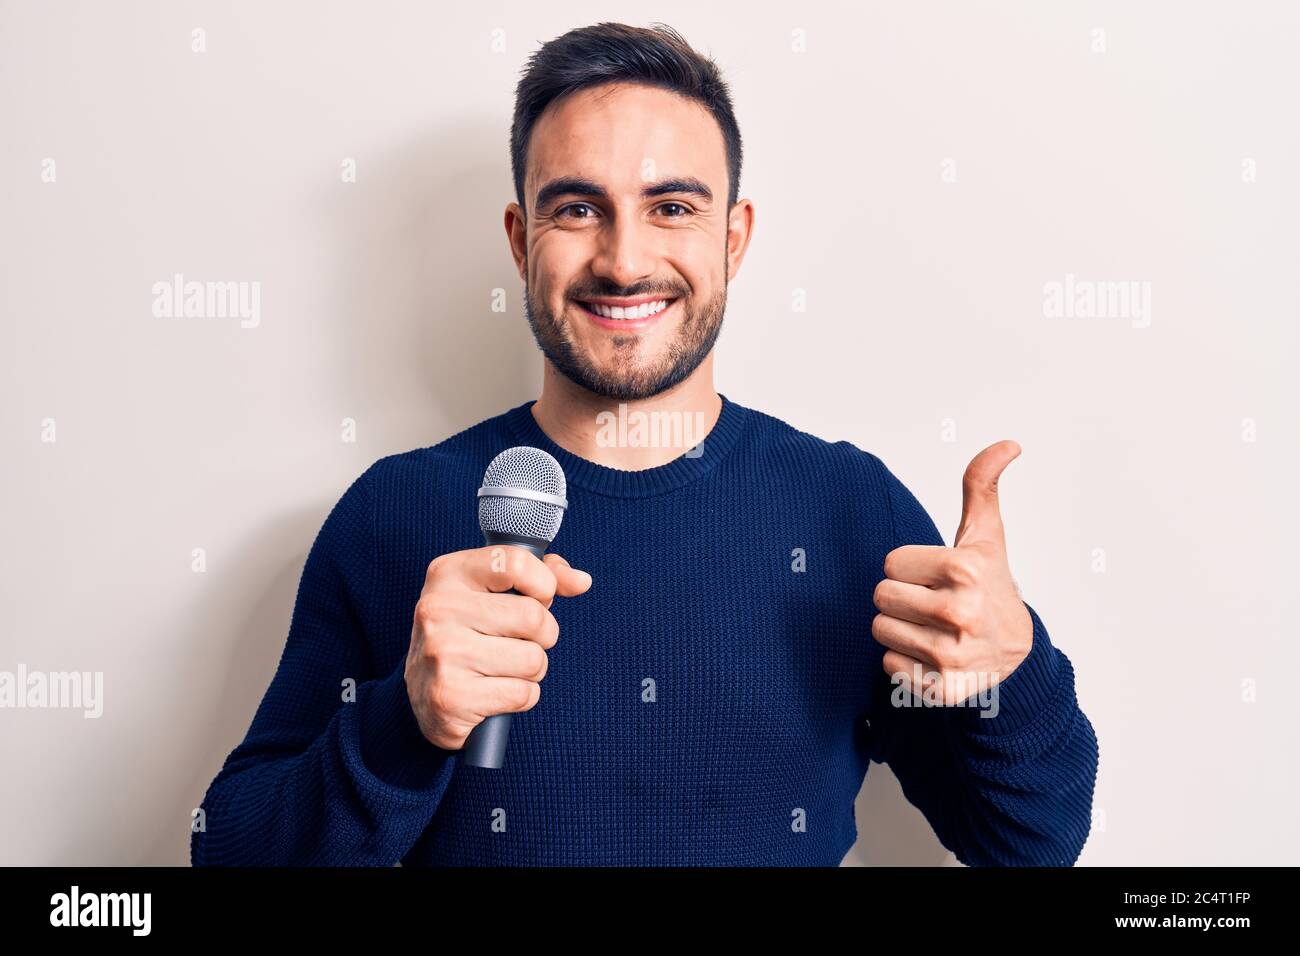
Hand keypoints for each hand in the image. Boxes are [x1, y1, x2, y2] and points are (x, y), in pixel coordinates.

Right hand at [406, 545, 591, 749]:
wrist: (422, 698)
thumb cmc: (468, 636)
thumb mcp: (492, 595)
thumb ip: (540, 577)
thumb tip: (581, 581)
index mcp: (447, 574)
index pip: (516, 562)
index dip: (543, 584)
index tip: (538, 598)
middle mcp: (438, 609)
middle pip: (534, 616)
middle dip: (542, 635)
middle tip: (517, 641)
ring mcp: (442, 653)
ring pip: (534, 659)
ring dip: (531, 670)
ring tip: (503, 669)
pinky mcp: (451, 697)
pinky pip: (524, 693)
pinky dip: (522, 697)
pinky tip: (495, 692)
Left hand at [871, 441, 1033, 704]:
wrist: (1016, 655)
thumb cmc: (990, 586)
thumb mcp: (986, 536)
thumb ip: (982, 486)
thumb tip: (1009, 443)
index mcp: (966, 570)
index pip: (891, 563)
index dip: (910, 568)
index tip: (937, 577)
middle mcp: (961, 613)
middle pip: (881, 597)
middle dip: (900, 598)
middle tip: (931, 603)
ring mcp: (953, 655)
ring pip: (880, 631)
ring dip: (899, 629)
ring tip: (932, 628)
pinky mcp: (942, 689)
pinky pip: (889, 666)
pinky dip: (904, 662)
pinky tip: (933, 655)